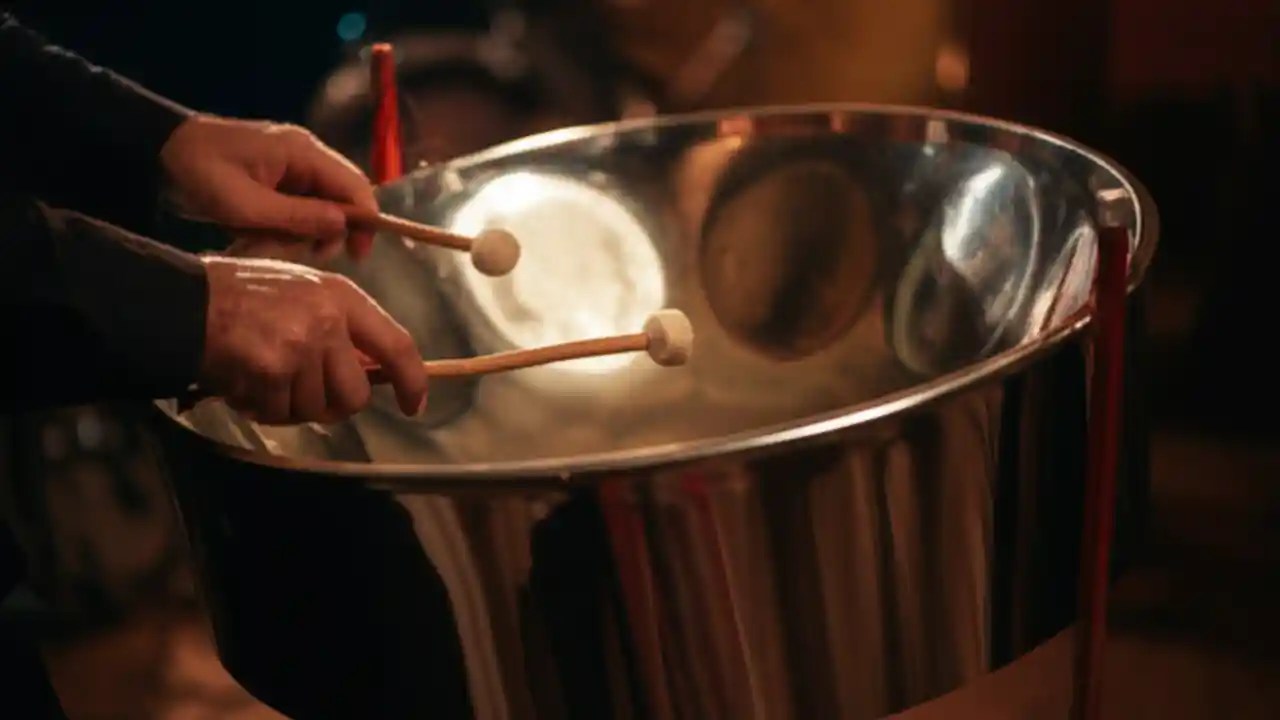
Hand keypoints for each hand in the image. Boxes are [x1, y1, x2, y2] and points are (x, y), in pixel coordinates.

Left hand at [160, 115, 377, 262]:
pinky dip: (284, 226)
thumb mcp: (246, 205)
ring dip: (301, 232)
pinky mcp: (275, 177)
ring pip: (319, 206)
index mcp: (303, 152)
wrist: (155, 151)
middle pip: (341, 198)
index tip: (357, 255)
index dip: (365, 221)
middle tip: (302, 254)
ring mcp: (290, 165)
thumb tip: (345, 225)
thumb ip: (298, 216)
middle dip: (326, 230)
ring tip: (266, 244)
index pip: (355, 186)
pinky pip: (297, 206)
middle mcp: (304, 154)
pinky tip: (259, 235)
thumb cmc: (198, 174)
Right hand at [199, 257, 426, 424]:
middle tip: (301, 389)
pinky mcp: (273, 372)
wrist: (183, 301)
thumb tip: (375, 373)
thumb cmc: (242, 295)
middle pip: (355, 395)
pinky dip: (261, 407)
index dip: (412, 381)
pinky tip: (245, 382)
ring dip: (290, 405)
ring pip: (316, 409)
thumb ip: (342, 329)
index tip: (415, 405)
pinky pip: (280, 413)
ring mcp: (301, 347)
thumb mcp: (303, 292)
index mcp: (343, 297)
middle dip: (330, 403)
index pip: (397, 346)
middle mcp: (328, 321)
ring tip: (265, 377)